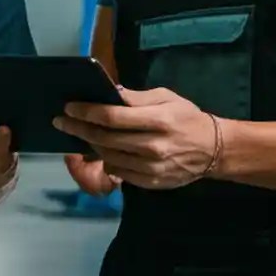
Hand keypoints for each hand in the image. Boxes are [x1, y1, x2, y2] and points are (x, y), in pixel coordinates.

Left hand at [53, 87, 220, 190]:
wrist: (214, 149)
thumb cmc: (187, 117)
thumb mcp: (165, 97)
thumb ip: (136, 97)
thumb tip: (108, 92)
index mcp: (157, 121)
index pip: (112, 117)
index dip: (86, 111)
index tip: (68, 107)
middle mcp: (152, 147)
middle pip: (105, 138)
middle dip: (79, 128)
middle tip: (61, 120)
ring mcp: (151, 168)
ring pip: (108, 156)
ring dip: (90, 144)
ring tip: (80, 132)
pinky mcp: (151, 183)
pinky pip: (118, 172)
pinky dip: (106, 160)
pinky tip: (100, 149)